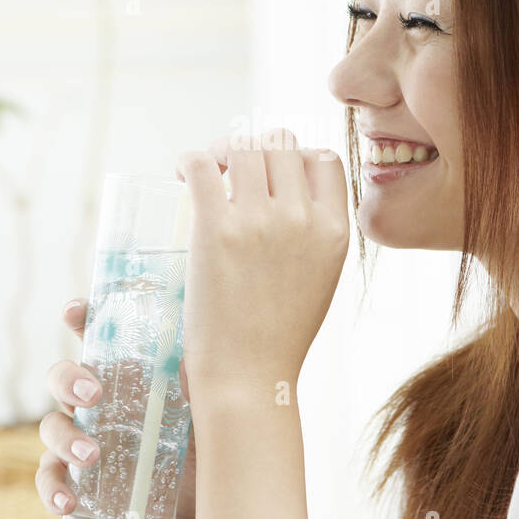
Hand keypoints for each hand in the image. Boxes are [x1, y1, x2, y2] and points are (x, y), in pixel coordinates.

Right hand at [37, 299, 195, 518]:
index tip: (76, 310)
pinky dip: (53, 487)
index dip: (83, 319)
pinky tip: (71, 502)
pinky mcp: (74, 485)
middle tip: (93, 392)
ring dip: (66, 436)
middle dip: (69, 377)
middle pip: (65, 377)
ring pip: (52, 426)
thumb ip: (201, 390)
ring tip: (93, 454)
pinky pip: (47, 478)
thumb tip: (194, 354)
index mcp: (130, 383)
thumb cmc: (201, 469)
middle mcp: (100, 408)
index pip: (101, 341)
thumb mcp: (209, 426)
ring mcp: (81, 445)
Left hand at [174, 127, 349, 397]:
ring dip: (223, 149)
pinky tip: (184, 172)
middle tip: (232, 168)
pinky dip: (191, 158)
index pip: (323, 158)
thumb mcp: (322, 277)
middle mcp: (301, 218)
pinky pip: (202, 163)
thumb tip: (289, 197)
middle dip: (255, 148)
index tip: (271, 173)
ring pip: (243, 147)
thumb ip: (315, 234)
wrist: (248, 374)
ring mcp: (259, 221)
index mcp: (334, 230)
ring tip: (208, 169)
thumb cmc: (279, 334)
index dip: (295, 156)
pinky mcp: (216, 229)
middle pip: (280, 144)